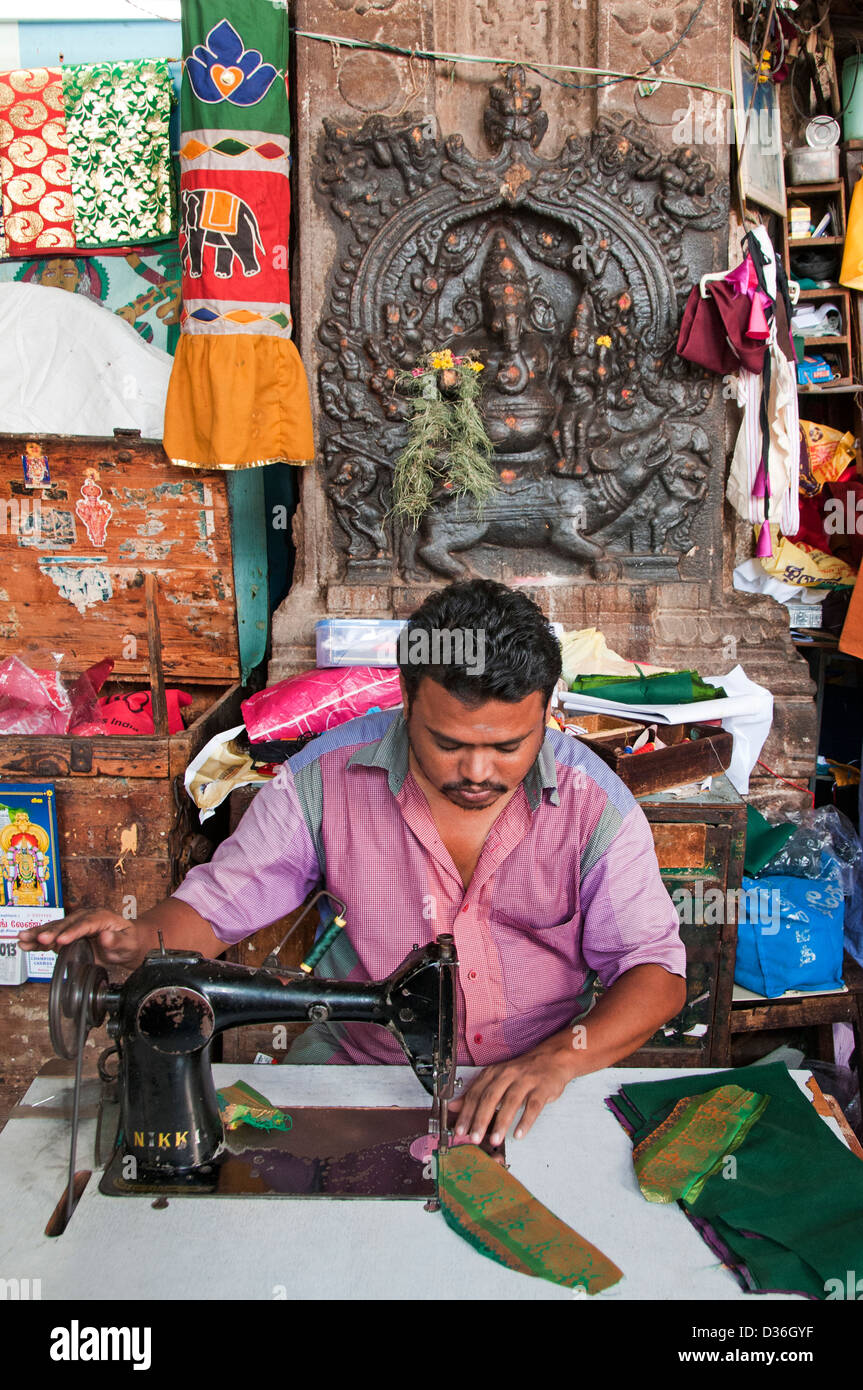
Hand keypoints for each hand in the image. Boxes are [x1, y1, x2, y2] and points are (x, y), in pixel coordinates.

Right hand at [17, 908, 146, 968]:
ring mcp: (75, 924)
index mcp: (102, 917)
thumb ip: (116, 941)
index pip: (86, 924)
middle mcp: (85, 917)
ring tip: (23, 939)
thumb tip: (106, 936)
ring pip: (55, 928)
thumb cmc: (128, 941)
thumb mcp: (128, 943)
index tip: (62, 941)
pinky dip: (38, 940)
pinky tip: (25, 943)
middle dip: (52, 932)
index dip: (73, 932)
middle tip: (39, 940)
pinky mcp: (68, 933)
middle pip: (67, 924)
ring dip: (39, 934)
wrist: (127, 942)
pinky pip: (52, 936)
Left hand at [448, 1036, 576, 1148]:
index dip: (466, 1112)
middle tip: (473, 1138)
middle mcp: (508, 1074)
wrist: (552, 1059)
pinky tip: (518, 1134)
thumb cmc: (522, 1072)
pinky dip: (525, 1121)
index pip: (476, 1093)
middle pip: (491, 1097)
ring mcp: (526, 1081)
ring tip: (494, 1139)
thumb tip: (453, 1106)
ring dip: (501, 1122)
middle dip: (480, 1119)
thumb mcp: (496, 1078)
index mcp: (494, 1073)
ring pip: (511, 1101)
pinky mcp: (542, 1088)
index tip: (459, 1130)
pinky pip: (533, 1106)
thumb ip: (476, 1093)